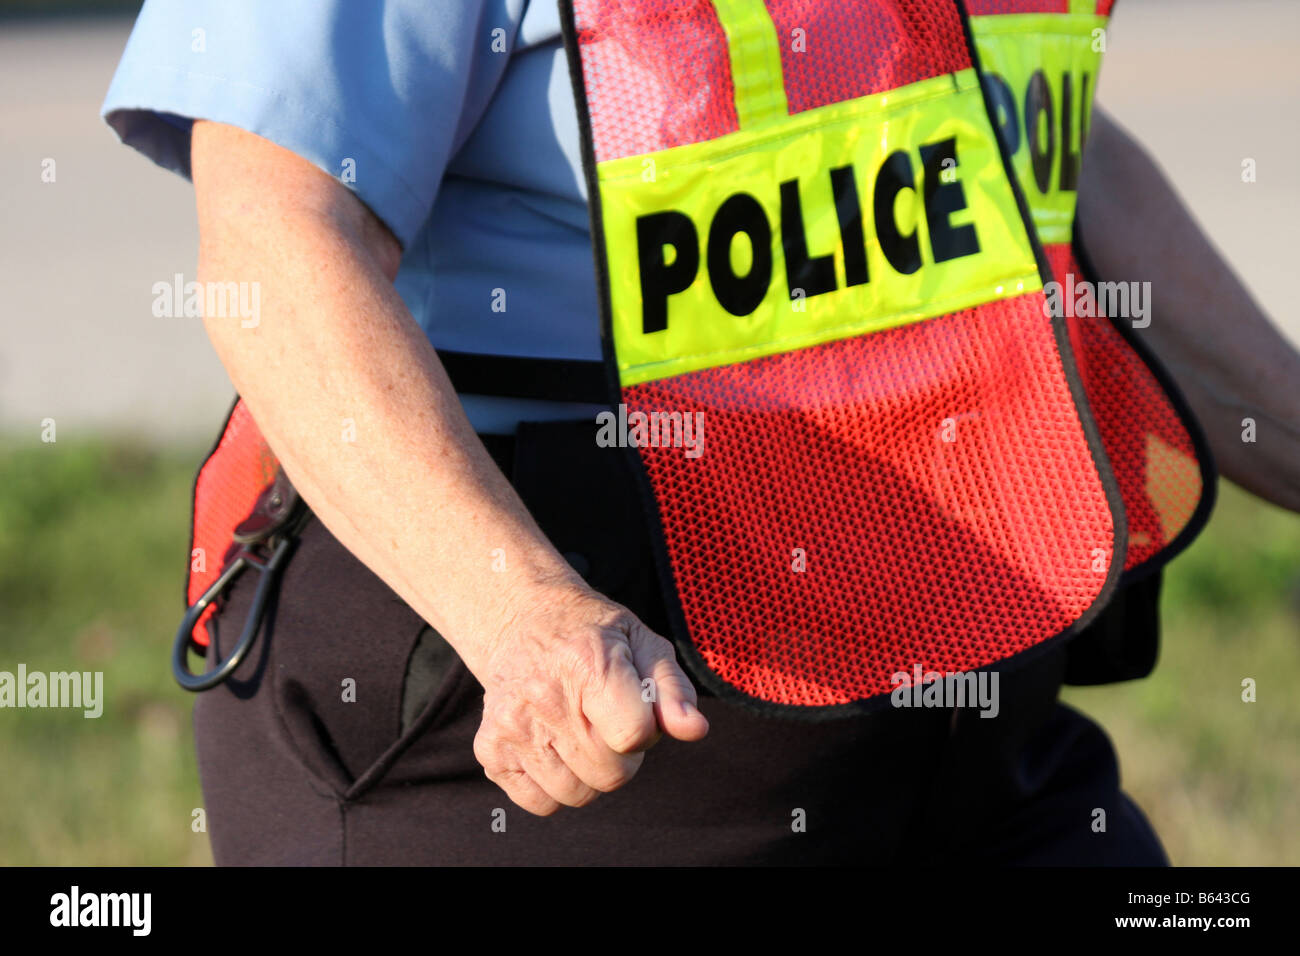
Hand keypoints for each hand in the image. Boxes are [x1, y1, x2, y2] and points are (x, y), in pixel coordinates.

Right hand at [471, 586, 709, 814]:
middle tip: (607, 720)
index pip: (634, 735)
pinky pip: (541, 804)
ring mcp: (512, 726)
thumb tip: (694, 730)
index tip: (635, 707)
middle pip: (611, 774)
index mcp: (587, 664)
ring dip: (589, 773)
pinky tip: (553, 745)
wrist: (521, 619)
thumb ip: (673, 690)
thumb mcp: (642, 644)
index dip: (645, 730)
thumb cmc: (594, 635)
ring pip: (577, 795)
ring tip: (581, 731)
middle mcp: (543, 696)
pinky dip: (555, 786)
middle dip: (622, 755)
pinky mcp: (490, 750)